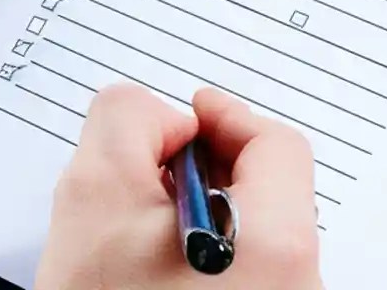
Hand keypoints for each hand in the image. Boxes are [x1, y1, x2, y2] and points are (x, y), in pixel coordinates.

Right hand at [36, 85, 323, 289]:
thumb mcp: (93, 195)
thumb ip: (127, 120)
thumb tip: (163, 121)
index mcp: (274, 246)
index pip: (276, 145)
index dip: (223, 117)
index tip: (190, 115)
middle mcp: (294, 286)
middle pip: (267, 192)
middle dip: (206, 170)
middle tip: (154, 173)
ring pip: (250, 239)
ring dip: (199, 217)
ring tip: (138, 235)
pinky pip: (241, 277)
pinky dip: (202, 259)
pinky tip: (148, 276)